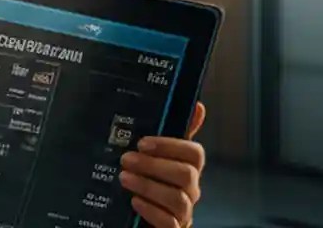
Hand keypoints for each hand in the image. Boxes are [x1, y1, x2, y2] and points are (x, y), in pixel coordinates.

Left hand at [120, 102, 207, 227]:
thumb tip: (198, 106)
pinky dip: (151, 211)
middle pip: (186, 175)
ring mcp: (184, 212)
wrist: (138, 216)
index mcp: (188, 168)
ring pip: (178, 199)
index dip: (170, 146)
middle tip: (126, 159)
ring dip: (148, 186)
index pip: (195, 153)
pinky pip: (170, 223)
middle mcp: (190, 190)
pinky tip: (134, 202)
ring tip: (124, 178)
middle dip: (154, 165)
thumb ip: (171, 132)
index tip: (143, 142)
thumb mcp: (157, 154)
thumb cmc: (150, 179)